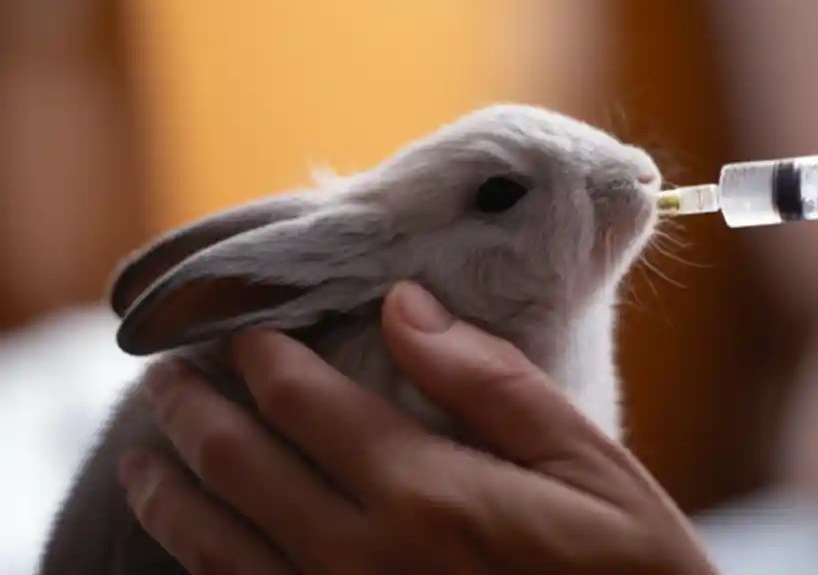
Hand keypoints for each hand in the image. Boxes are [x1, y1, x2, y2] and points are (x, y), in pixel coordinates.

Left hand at [117, 282, 715, 573]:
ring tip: (146, 456)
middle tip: (167, 376)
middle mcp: (365, 559)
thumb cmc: (632, 574)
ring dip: (171, 493)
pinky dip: (205, 569)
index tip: (240, 327)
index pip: (309, 403)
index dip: (263, 358)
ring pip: (219, 550)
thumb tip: (406, 306)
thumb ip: (493, 385)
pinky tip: (194, 547)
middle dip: (195, 412)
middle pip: (243, 469)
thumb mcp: (590, 466)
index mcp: (429, 494)